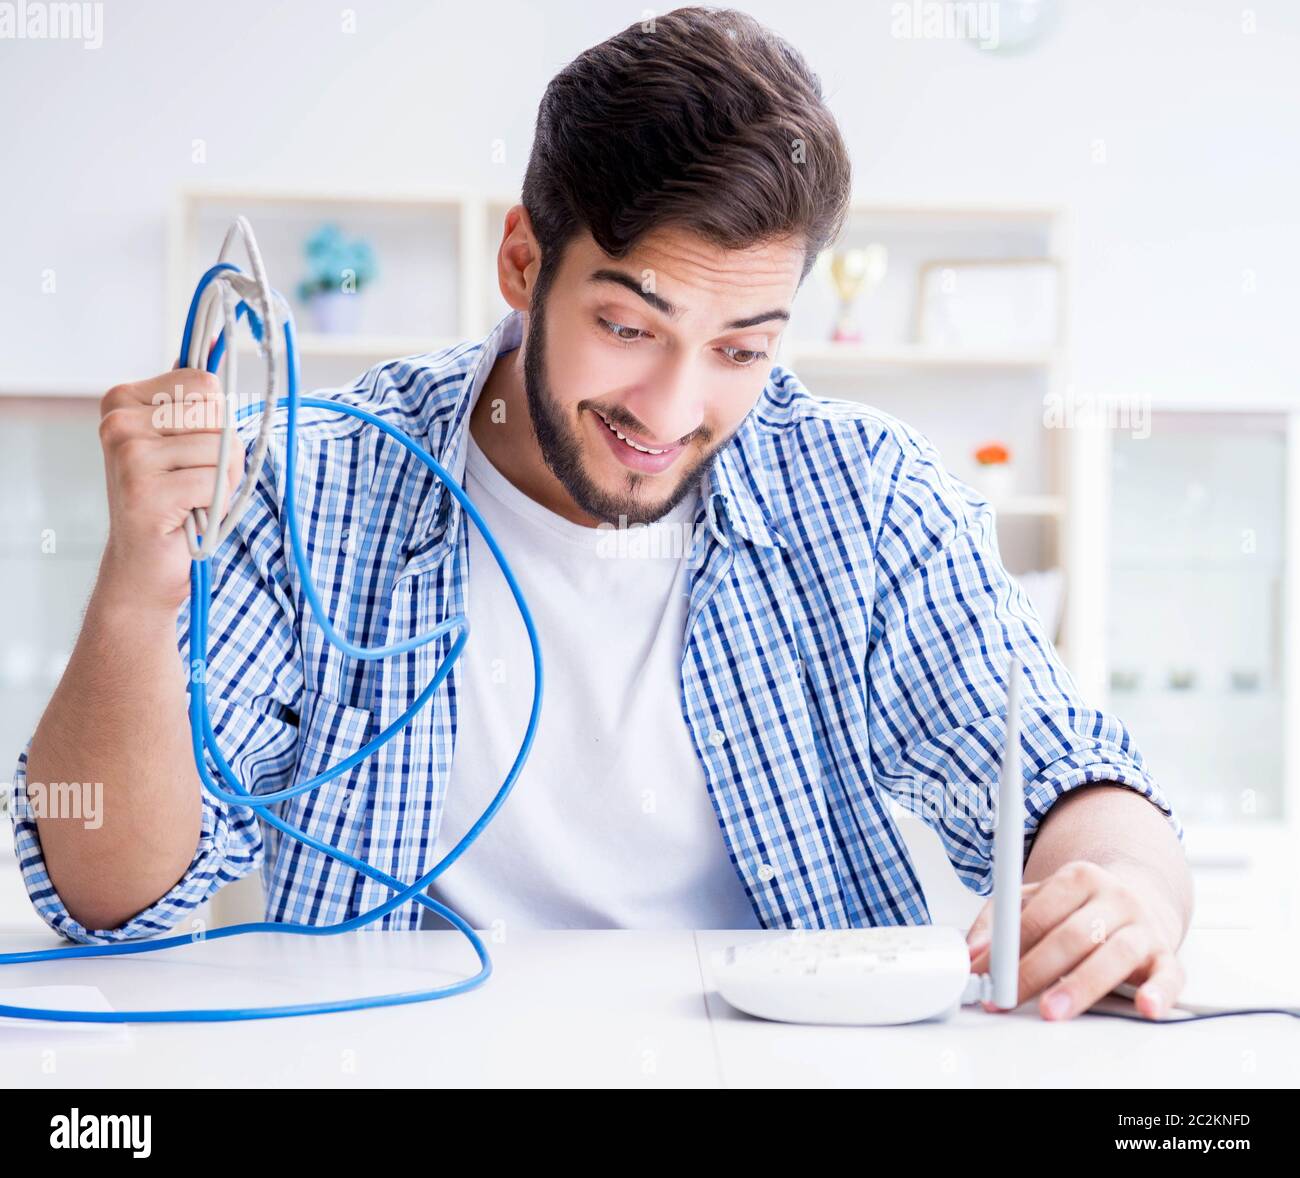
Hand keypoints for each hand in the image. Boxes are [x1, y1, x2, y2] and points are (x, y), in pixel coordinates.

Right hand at [96, 368, 244, 614]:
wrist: (143, 565)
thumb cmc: (173, 502)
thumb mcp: (184, 443)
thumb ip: (198, 407)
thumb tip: (217, 363)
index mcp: (123, 400)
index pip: (204, 383)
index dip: (216, 421)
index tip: (192, 450)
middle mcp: (119, 423)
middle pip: (216, 414)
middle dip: (223, 453)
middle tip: (194, 481)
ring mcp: (128, 456)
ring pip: (221, 449)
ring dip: (221, 481)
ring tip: (191, 499)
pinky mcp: (145, 490)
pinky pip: (215, 483)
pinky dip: (215, 504)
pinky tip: (188, 515)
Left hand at [964, 859, 1185, 1020]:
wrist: (1139, 899)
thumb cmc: (1079, 908)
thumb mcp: (1036, 900)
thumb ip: (1000, 921)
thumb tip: (972, 952)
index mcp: (1078, 878)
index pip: (1037, 915)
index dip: (1006, 947)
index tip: (985, 974)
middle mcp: (1114, 898)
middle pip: (1072, 936)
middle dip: (1035, 970)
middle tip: (1009, 996)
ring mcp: (1143, 927)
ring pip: (1113, 955)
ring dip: (1080, 986)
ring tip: (1053, 1010)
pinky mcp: (1167, 957)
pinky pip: (1169, 976)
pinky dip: (1159, 992)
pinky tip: (1146, 1006)